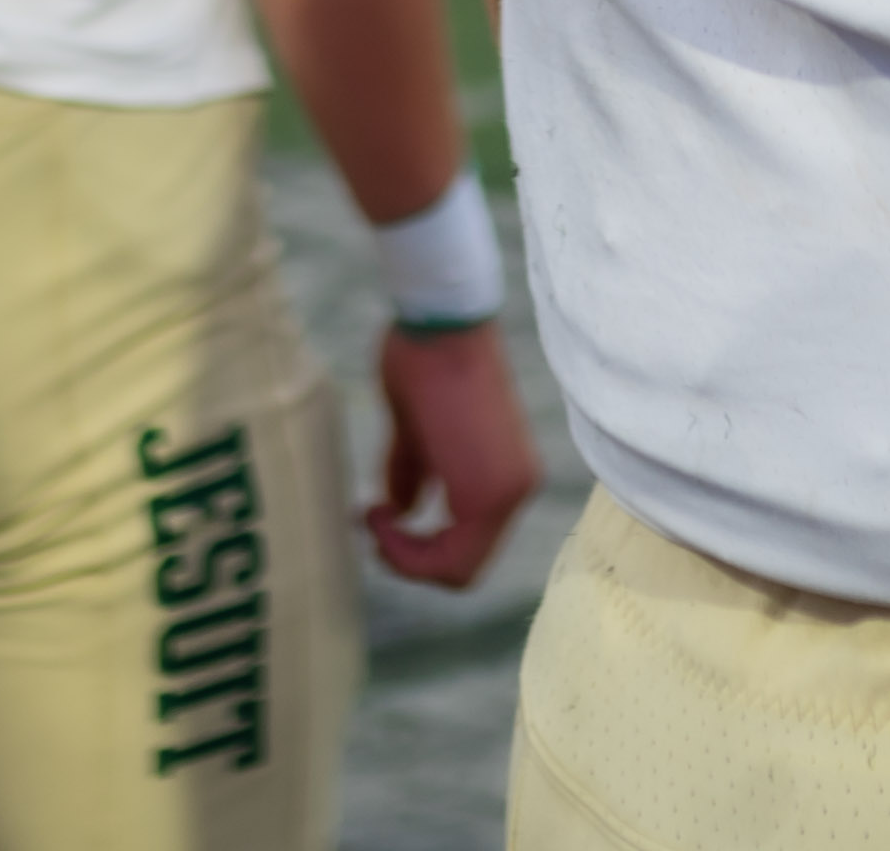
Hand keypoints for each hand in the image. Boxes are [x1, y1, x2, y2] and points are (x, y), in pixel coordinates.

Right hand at [366, 316, 538, 588]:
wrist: (441, 320)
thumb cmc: (425, 357)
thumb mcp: (414, 430)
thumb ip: (413, 473)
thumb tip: (399, 509)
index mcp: (506, 474)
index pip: (466, 550)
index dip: (415, 552)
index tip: (377, 514)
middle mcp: (517, 489)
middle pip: (461, 568)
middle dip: (408, 558)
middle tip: (372, 523)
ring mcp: (510, 493)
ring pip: (457, 569)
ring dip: (406, 557)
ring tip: (374, 516)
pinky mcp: (492, 493)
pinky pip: (452, 558)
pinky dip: (409, 552)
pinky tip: (380, 515)